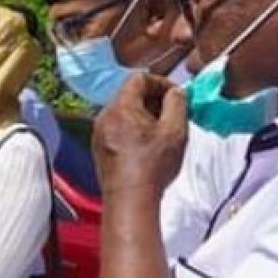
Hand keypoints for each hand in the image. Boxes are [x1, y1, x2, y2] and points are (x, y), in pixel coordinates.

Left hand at [93, 73, 187, 198]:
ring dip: (144, 115)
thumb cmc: (152, 166)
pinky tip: (147, 145)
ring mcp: (99, 133)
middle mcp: (104, 117)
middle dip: (154, 99)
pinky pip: (116, 128)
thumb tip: (176, 92)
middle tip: (173, 114)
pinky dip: (133, 129)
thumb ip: (178, 103)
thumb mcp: (175, 130)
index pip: (139, 78)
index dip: (161, 82)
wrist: (130, 199)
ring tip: (162, 132)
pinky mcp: (99, 148)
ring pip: (123, 112)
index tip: (176, 96)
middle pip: (129, 94)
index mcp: (120, 107)